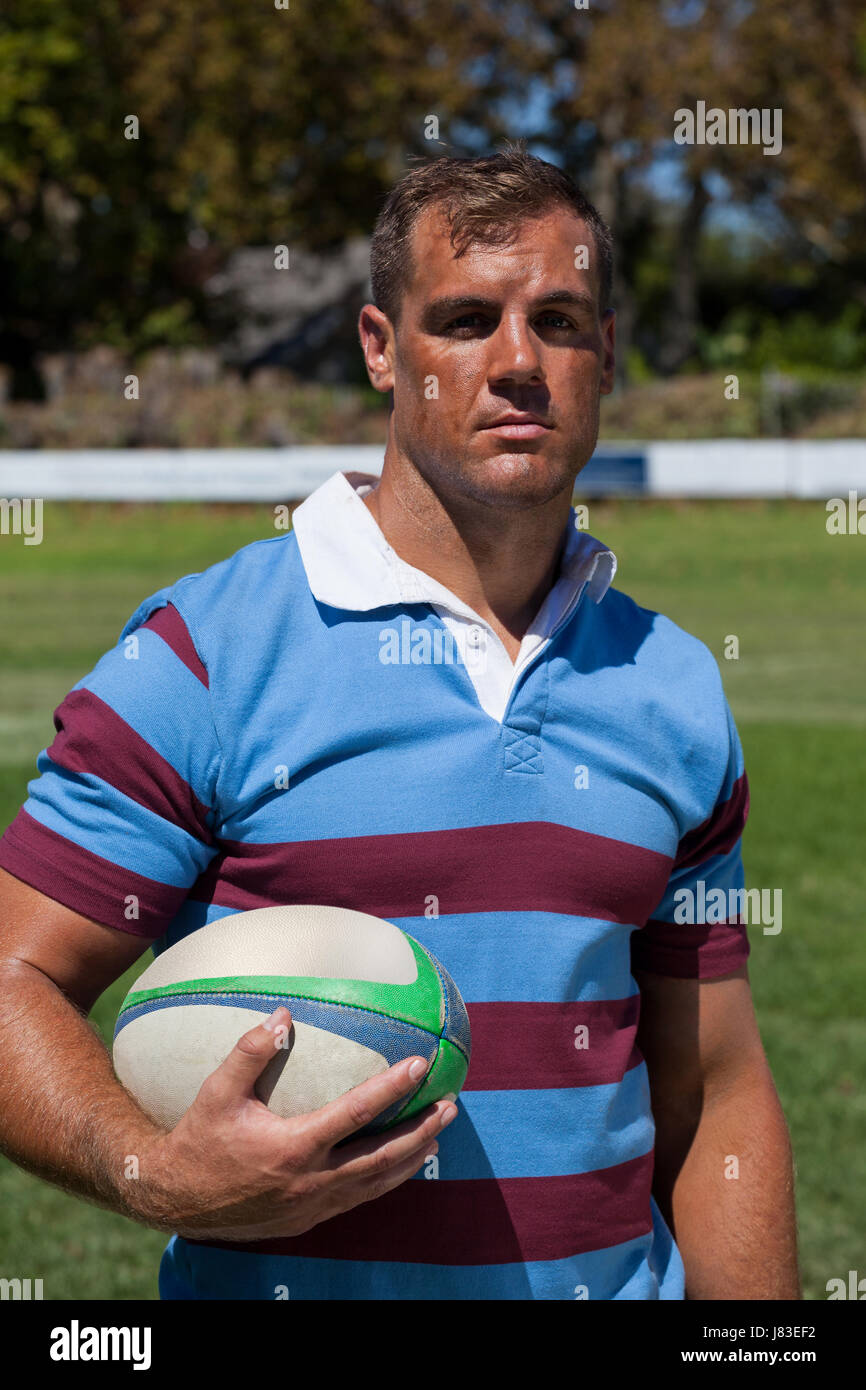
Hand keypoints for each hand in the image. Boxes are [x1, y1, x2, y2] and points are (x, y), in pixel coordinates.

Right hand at [135, 1007, 455, 1240]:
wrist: (176, 1202)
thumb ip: (250, 1052)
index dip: (391, 1088)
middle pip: (382, 1157)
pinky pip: (359, 1197)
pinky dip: (386, 1177)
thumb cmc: (197, 1140)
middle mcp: (310, 1182)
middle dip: (421, 1130)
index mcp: (292, 1148)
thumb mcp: (216, 1093)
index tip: (420, 1064)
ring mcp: (313, 1205)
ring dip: (412, 1156)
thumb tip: (282, 1013)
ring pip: (377, 1182)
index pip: (355, 1114)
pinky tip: (400, 1161)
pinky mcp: (309, 1219)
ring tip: (439, 1130)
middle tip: (450, 1103)